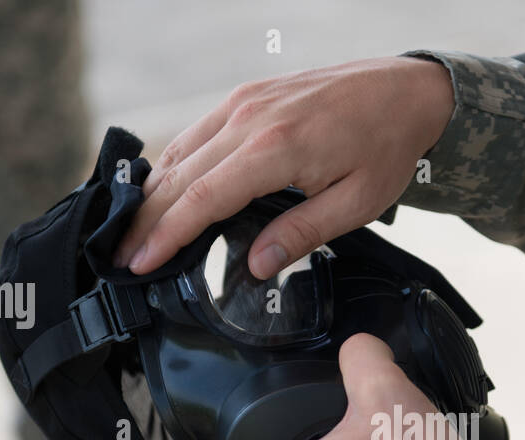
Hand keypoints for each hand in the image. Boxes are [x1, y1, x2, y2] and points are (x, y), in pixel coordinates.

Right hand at [114, 56, 453, 277]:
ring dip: (150, 193)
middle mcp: (250, 118)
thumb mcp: (357, 201)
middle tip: (118, 257)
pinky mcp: (247, 95)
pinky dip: (171, 164)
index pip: (202, 198)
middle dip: (144, 220)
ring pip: (180, 152)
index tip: (140, 264)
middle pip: (178, 176)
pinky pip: (196, 133)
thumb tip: (255, 264)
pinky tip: (160, 190)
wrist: (406, 91)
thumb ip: (304, 232)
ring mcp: (244, 102)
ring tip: (130, 231)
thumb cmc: (387, 147)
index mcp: (276, 148)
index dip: (166, 235)